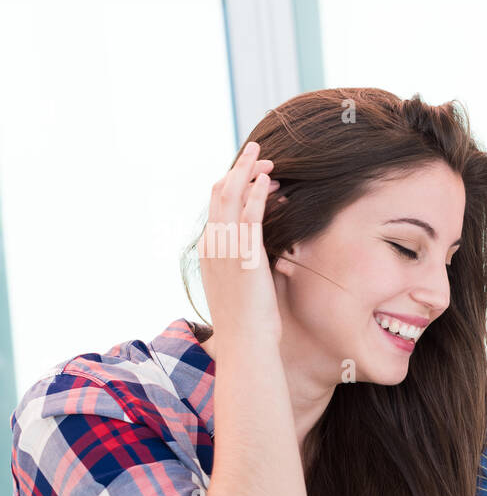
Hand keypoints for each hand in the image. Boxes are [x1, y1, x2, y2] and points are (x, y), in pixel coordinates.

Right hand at [198, 140, 281, 347]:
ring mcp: (225, 249)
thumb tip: (262, 253)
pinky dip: (256, 194)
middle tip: (256, 153)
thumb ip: (247, 262)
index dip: (233, 185)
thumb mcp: (243, 285)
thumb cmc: (248, 321)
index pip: (216, 206)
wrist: (245, 342)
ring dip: (247, 173)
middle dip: (238, 170)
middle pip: (219, 194)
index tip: (252, 174)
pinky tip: (266, 179)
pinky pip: (248, 216)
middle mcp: (212, 244)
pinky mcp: (244, 256)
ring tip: (263, 156)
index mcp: (210, 250)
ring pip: (231, 198)